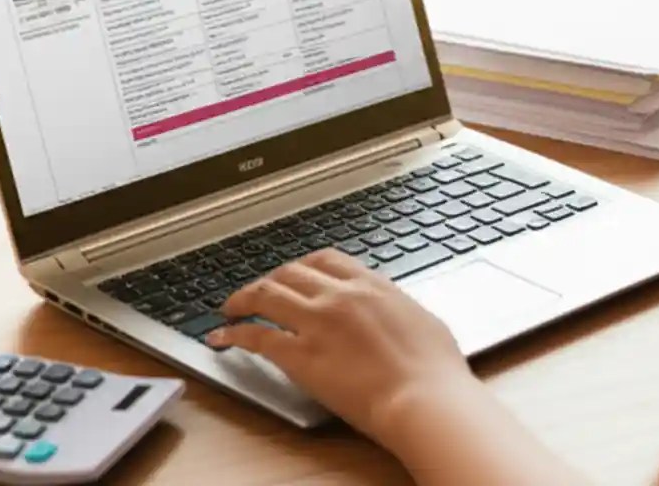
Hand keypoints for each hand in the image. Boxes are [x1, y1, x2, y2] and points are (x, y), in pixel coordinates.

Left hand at [207, 249, 476, 445]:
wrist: (424, 398)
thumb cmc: (435, 369)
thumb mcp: (422, 319)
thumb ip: (396, 309)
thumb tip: (391, 311)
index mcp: (371, 284)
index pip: (325, 261)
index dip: (302, 266)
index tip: (293, 274)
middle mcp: (339, 295)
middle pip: (290, 274)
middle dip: (269, 280)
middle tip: (258, 292)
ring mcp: (317, 322)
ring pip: (266, 295)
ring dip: (243, 299)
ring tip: (231, 308)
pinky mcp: (300, 355)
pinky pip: (257, 337)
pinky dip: (234, 334)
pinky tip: (223, 337)